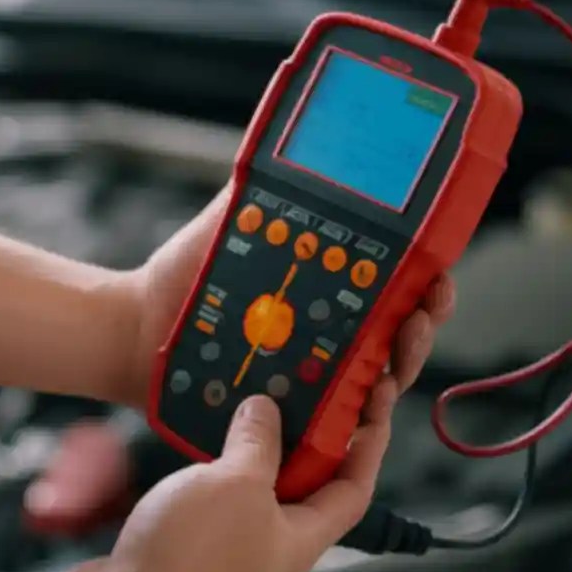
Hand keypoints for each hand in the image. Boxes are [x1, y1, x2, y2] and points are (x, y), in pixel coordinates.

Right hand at [43, 391, 396, 571]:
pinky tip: (202, 432)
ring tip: (250, 395)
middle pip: (305, 479)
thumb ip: (258, 442)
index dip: (369, 441)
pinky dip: (215, 456)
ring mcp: (230, 542)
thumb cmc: (189, 564)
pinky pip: (215, 489)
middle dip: (308, 430)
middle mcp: (271, 541)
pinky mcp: (191, 538)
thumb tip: (266, 410)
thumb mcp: (237, 485)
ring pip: (255, 481)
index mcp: (301, 537)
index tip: (374, 398)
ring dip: (255, 440)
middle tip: (306, 382)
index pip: (354, 486)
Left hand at [108, 184, 455, 407]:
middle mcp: (329, 339)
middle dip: (420, 333)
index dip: (428, 288)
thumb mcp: (234, 222)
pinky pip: (327, 427)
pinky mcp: (284, 418)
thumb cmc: (185, 278)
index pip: (398, 292)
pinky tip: (358, 414)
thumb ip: (270, 189)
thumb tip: (302, 143)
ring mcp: (309, 381)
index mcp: (331, 294)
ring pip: (373, 388)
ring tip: (389, 370)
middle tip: (417, 319)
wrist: (135, 327)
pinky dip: (351, 426)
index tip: (436, 278)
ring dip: (394, 378)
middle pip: (398, 342)